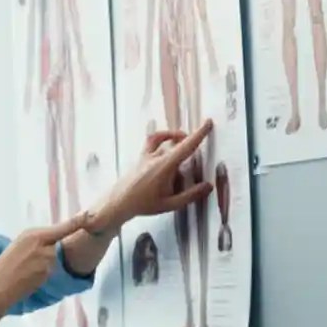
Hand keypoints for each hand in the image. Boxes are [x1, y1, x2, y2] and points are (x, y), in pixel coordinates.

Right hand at [0, 214, 88, 305]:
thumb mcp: (17, 246)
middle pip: (62, 243)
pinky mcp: (49, 271)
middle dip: (55, 250)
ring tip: (30, 270)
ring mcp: (47, 257)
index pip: (63, 227)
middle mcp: (42, 242)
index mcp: (32, 233)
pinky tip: (32, 277)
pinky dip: (46, 273)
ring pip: (57, 258)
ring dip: (49, 263)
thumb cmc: (4, 267)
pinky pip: (53, 270)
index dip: (79, 222)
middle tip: (36, 260)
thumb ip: (35, 241)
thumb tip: (50, 241)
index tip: (90, 216)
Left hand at [90, 119, 215, 230]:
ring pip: (161, 139)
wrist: (117, 203)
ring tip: (184, 141)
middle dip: (190, 139)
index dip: (199, 134)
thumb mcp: (170, 204)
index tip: (208, 122)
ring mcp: (145, 156)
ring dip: (174, 137)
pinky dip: (162, 139)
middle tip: (201, 140)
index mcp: (164, 166)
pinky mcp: (140, 157)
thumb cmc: (143, 204)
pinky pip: (151, 142)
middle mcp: (155, 157)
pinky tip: (167, 146)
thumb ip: (190, 195)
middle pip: (176, 142)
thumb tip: (209, 186)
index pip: (186, 146)